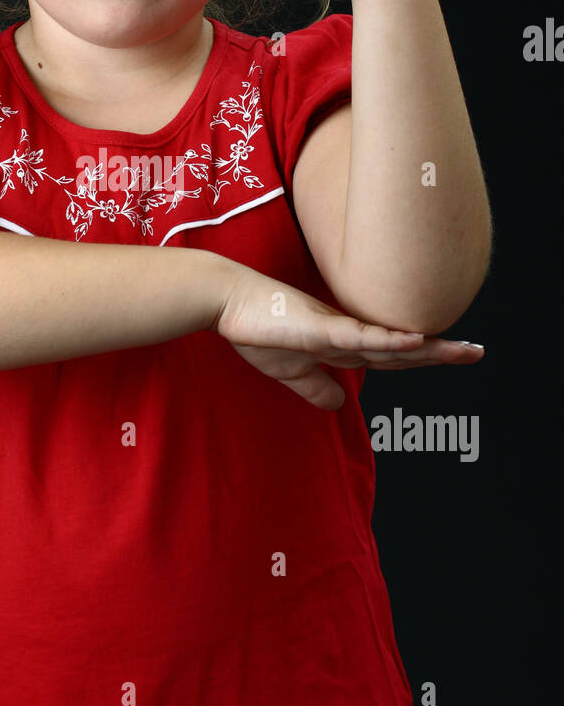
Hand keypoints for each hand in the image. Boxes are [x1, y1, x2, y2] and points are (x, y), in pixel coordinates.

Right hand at [212, 264, 483, 410]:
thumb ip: (316, 387)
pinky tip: (414, 339)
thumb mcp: (290, 370)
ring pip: (389, 341)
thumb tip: (341, 404)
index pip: (391, 354)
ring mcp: (336, 328)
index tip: (455, 355)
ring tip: (461, 349)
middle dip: (440, 351)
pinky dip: (389, 338)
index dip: (423, 356)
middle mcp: (348, 332)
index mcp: (343, 342)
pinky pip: (359, 335)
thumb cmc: (256, 329)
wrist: (228, 301)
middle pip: (401, 346)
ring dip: (427, 346)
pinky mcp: (320, 327)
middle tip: (477, 352)